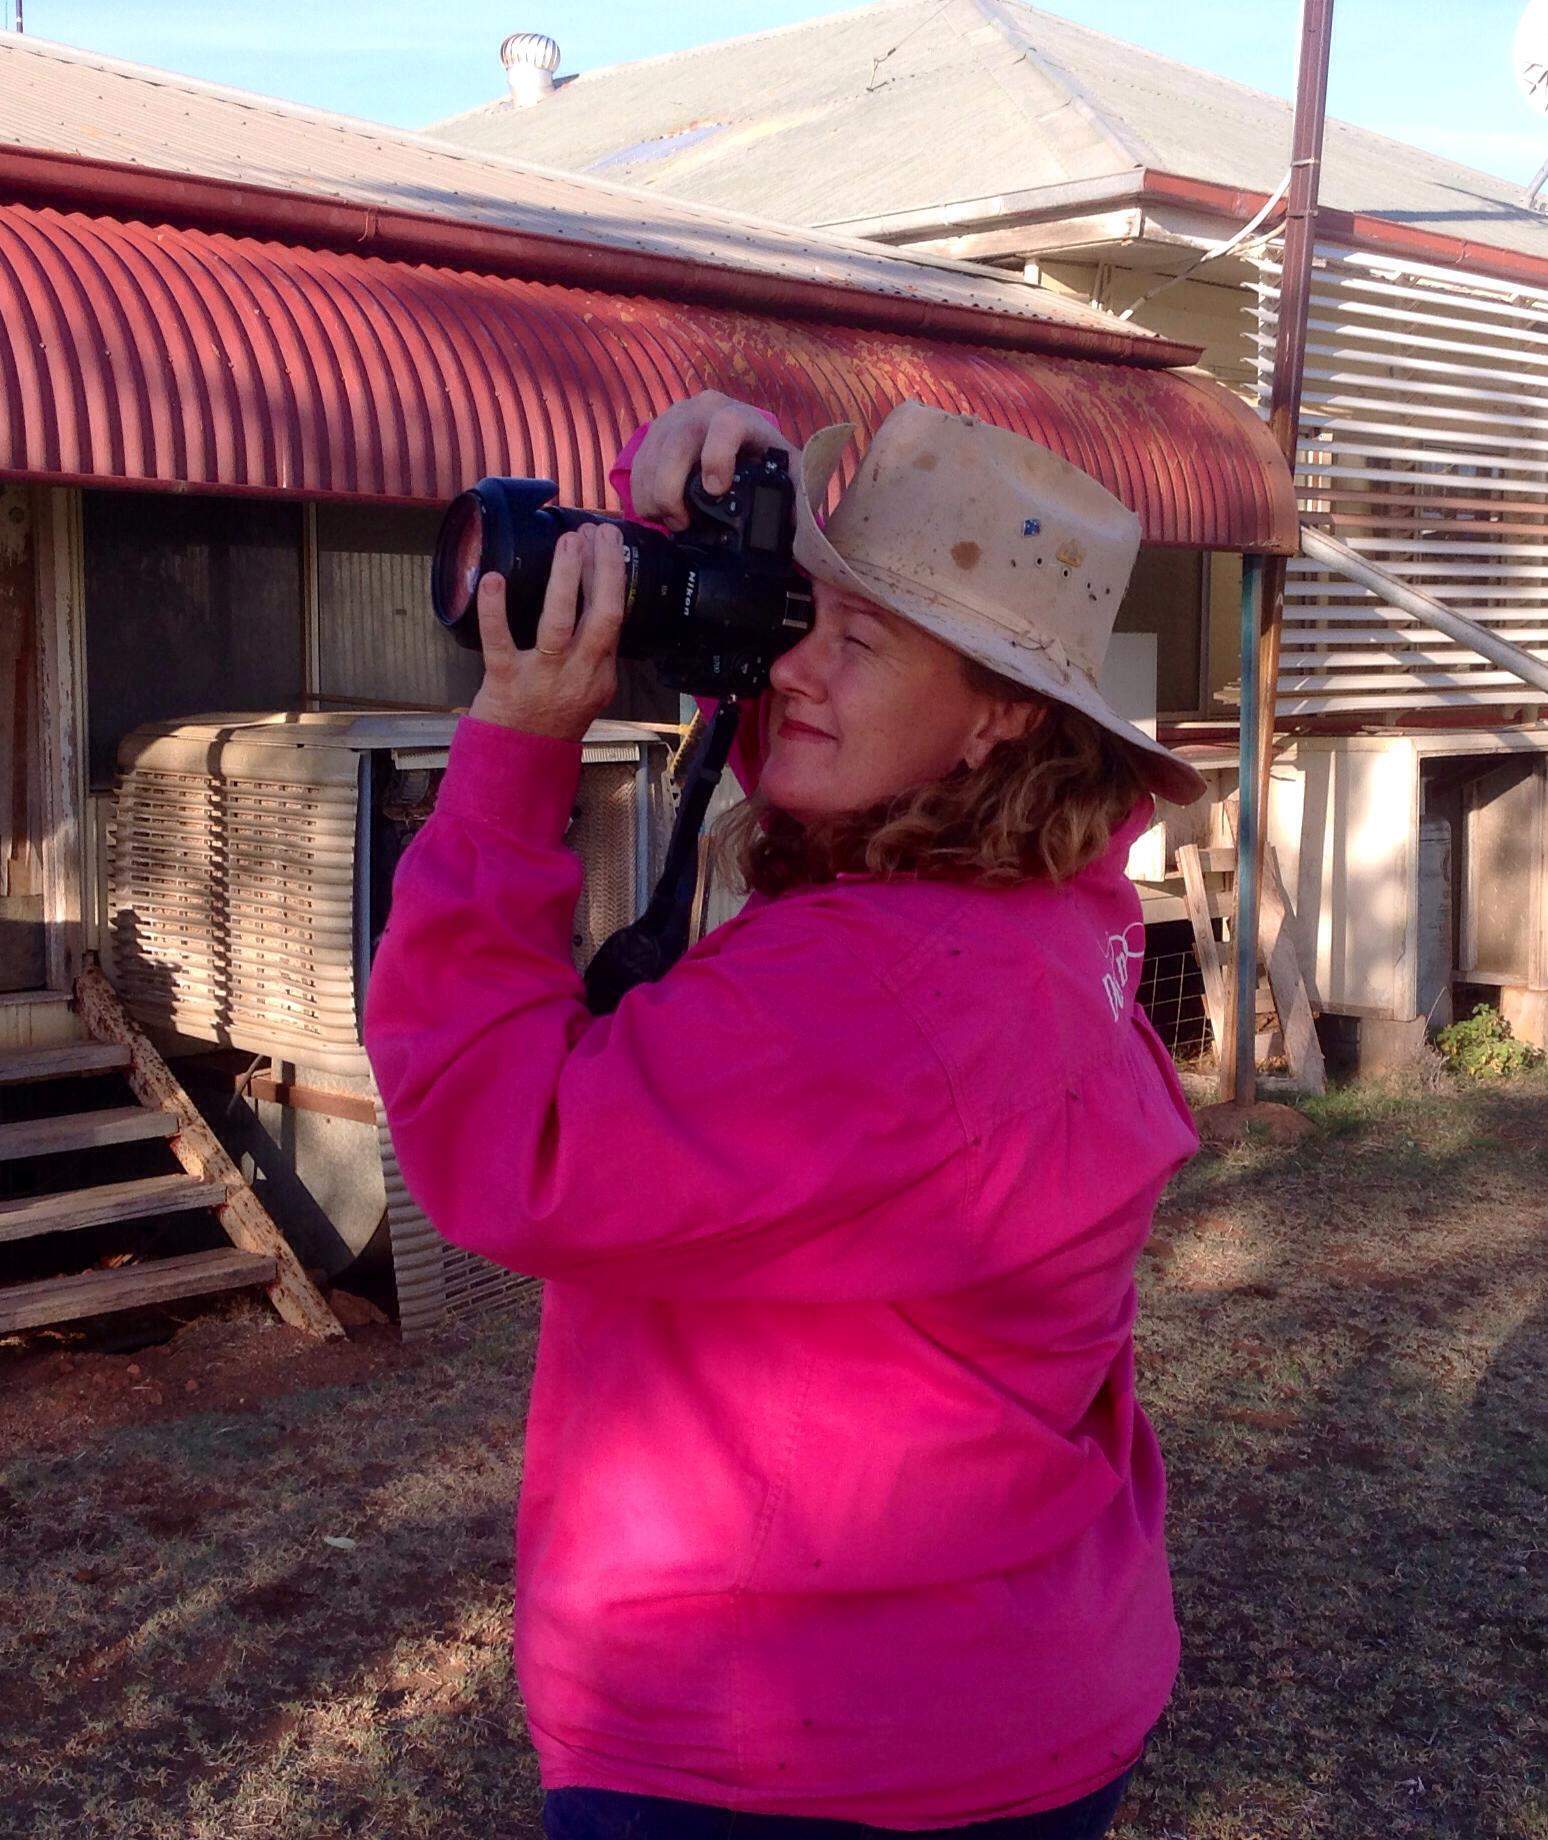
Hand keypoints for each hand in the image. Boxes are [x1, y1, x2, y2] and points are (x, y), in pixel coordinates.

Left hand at [467, 522, 626, 740]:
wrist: (521, 759)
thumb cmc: (552, 718)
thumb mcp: (589, 688)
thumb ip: (595, 650)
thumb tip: (596, 595)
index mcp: (600, 672)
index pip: (614, 617)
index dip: (614, 575)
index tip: (610, 541)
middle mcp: (577, 673)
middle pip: (602, 617)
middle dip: (604, 569)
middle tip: (597, 530)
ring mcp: (542, 677)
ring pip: (559, 624)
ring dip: (565, 579)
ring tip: (568, 543)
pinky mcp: (505, 681)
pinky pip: (499, 641)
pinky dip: (494, 609)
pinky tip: (493, 579)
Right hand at [629, 391, 795, 530]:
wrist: (741, 441)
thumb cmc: (767, 462)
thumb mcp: (790, 474)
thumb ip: (799, 494)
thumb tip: (802, 527)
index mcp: (742, 417)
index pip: (728, 424)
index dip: (717, 457)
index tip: (715, 491)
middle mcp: (705, 409)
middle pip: (677, 441)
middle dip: (671, 489)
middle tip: (680, 522)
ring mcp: (675, 417)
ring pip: (651, 452)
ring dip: (651, 494)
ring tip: (666, 521)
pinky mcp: (655, 432)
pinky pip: (638, 460)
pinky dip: (640, 489)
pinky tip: (652, 510)